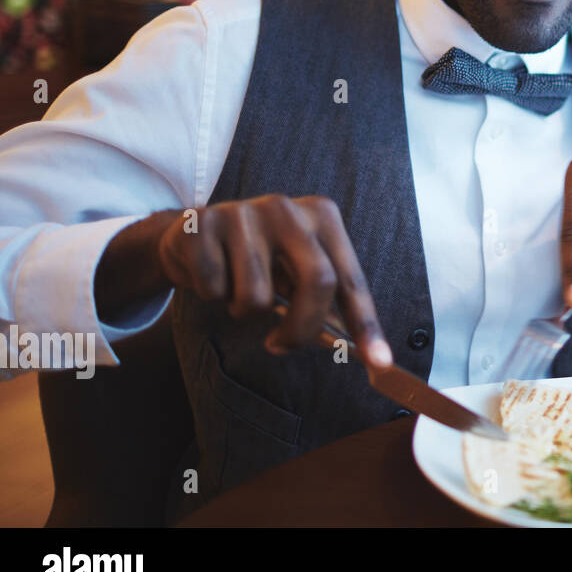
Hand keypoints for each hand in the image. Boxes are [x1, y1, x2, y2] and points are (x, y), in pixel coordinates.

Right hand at [154, 194, 392, 369]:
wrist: (192, 233)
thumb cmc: (257, 258)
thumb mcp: (295, 269)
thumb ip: (325, 301)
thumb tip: (365, 352)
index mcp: (321, 216)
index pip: (350, 279)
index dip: (365, 323)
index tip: (380, 363)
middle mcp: (287, 208)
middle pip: (317, 281)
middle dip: (302, 329)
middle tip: (281, 345)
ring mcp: (244, 212)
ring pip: (255, 295)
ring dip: (243, 310)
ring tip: (236, 289)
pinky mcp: (202, 223)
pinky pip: (213, 288)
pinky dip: (210, 295)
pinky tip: (211, 275)